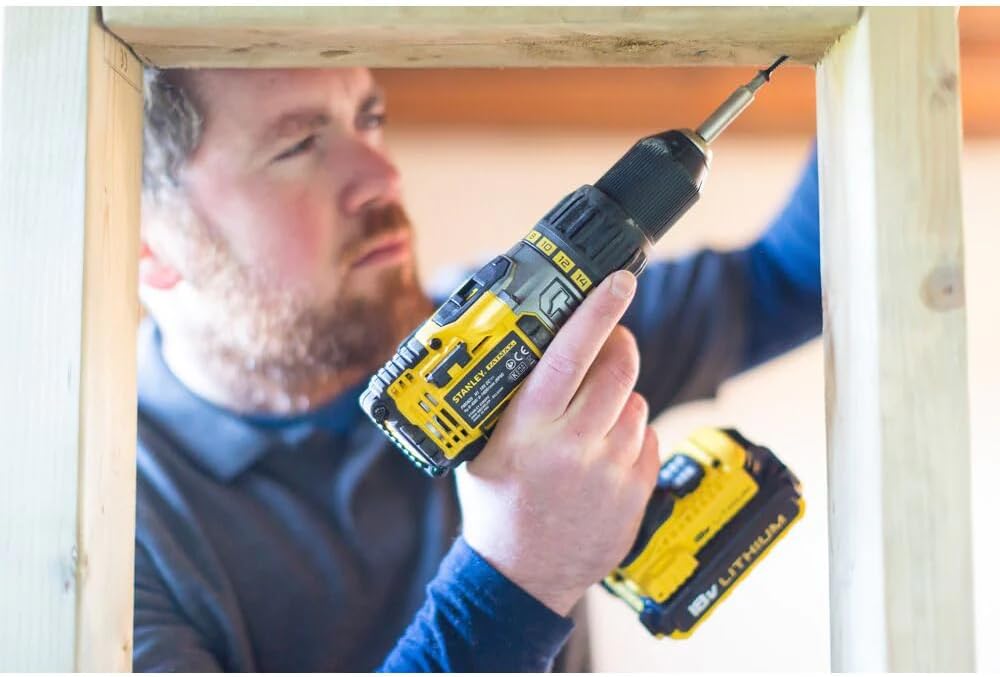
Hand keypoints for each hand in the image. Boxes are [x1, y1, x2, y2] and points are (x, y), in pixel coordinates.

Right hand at [456, 270, 659, 615]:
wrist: (521, 576)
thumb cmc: (496, 504)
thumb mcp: (483, 445)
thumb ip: (507, 398)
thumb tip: (527, 343)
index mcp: (527, 428)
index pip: (568, 354)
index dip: (596, 311)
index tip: (618, 281)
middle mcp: (572, 445)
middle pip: (618, 367)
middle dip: (618, 342)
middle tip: (608, 340)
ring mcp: (609, 470)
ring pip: (636, 399)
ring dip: (620, 395)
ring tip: (592, 417)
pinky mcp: (636, 490)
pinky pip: (648, 436)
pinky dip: (631, 433)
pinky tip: (604, 451)